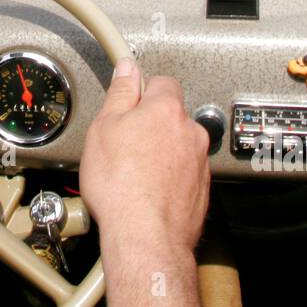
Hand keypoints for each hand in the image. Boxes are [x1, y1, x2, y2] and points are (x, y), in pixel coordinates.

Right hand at [79, 59, 209, 253]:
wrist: (145, 237)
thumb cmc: (121, 186)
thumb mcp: (104, 128)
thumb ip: (120, 93)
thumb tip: (127, 70)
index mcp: (167, 109)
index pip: (161, 82)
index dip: (142, 92)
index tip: (128, 102)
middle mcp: (190, 131)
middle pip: (171, 116)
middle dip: (151, 125)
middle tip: (125, 143)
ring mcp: (200, 162)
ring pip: (179, 146)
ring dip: (162, 152)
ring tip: (135, 172)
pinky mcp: (202, 189)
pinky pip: (184, 173)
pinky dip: (170, 177)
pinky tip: (148, 191)